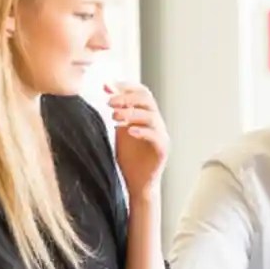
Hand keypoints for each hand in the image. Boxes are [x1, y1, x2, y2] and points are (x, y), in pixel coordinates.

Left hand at [106, 82, 169, 198]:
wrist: (138, 183)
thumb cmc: (129, 158)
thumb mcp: (120, 130)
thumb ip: (118, 112)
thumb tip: (107, 90)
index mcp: (146, 116)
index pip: (141, 92)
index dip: (126, 86)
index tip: (107, 86)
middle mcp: (156, 123)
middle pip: (147, 99)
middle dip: (126, 97)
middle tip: (109, 101)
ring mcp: (161, 136)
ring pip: (151, 115)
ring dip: (131, 112)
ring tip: (114, 116)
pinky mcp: (162, 150)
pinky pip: (155, 136)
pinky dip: (142, 131)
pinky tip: (128, 131)